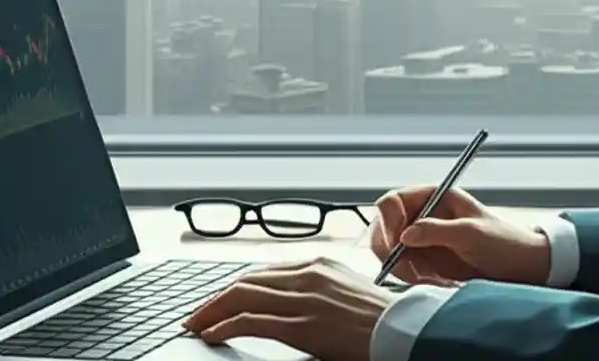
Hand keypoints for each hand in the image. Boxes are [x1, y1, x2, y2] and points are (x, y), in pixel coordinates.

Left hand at [182, 257, 396, 360]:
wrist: (403, 331)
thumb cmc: (383, 318)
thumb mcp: (349, 291)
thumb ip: (322, 289)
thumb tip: (298, 302)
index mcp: (320, 265)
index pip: (265, 272)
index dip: (236, 287)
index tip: (220, 299)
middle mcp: (308, 276)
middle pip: (247, 281)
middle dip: (216, 298)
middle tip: (196, 313)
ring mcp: (303, 300)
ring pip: (242, 297)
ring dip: (211, 311)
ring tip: (194, 323)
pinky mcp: (301, 325)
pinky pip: (251, 322)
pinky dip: (224, 326)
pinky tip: (211, 334)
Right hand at [369, 186, 551, 286]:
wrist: (522, 269)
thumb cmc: (504, 242)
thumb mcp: (472, 233)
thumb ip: (438, 231)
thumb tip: (405, 234)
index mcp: (434, 198)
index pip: (394, 201)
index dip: (388, 219)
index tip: (396, 241)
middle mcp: (423, 216)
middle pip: (384, 228)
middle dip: (390, 249)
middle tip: (406, 268)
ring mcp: (421, 240)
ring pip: (389, 252)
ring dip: (401, 268)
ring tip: (429, 278)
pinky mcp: (424, 262)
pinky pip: (402, 269)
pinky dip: (411, 278)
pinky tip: (434, 282)